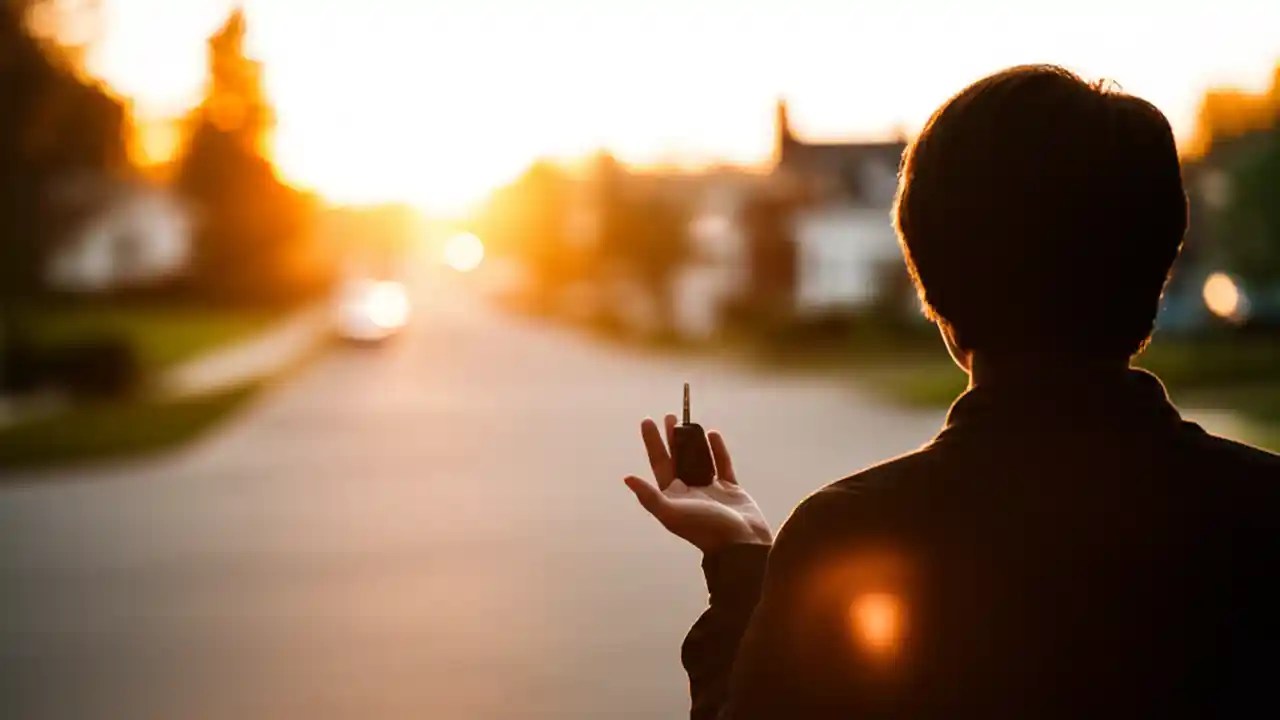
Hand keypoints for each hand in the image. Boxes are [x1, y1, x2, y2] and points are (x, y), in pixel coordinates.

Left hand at [624, 414, 773, 554]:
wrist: (741, 543)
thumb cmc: (704, 529)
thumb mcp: (672, 513)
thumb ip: (649, 496)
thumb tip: (627, 478)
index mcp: (673, 496)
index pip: (659, 463)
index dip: (652, 443)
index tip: (647, 421)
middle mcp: (689, 491)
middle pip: (677, 458)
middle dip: (672, 438)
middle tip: (670, 416)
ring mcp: (711, 489)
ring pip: (699, 459)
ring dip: (693, 442)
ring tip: (689, 423)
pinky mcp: (731, 489)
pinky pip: (722, 464)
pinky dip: (718, 450)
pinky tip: (712, 434)